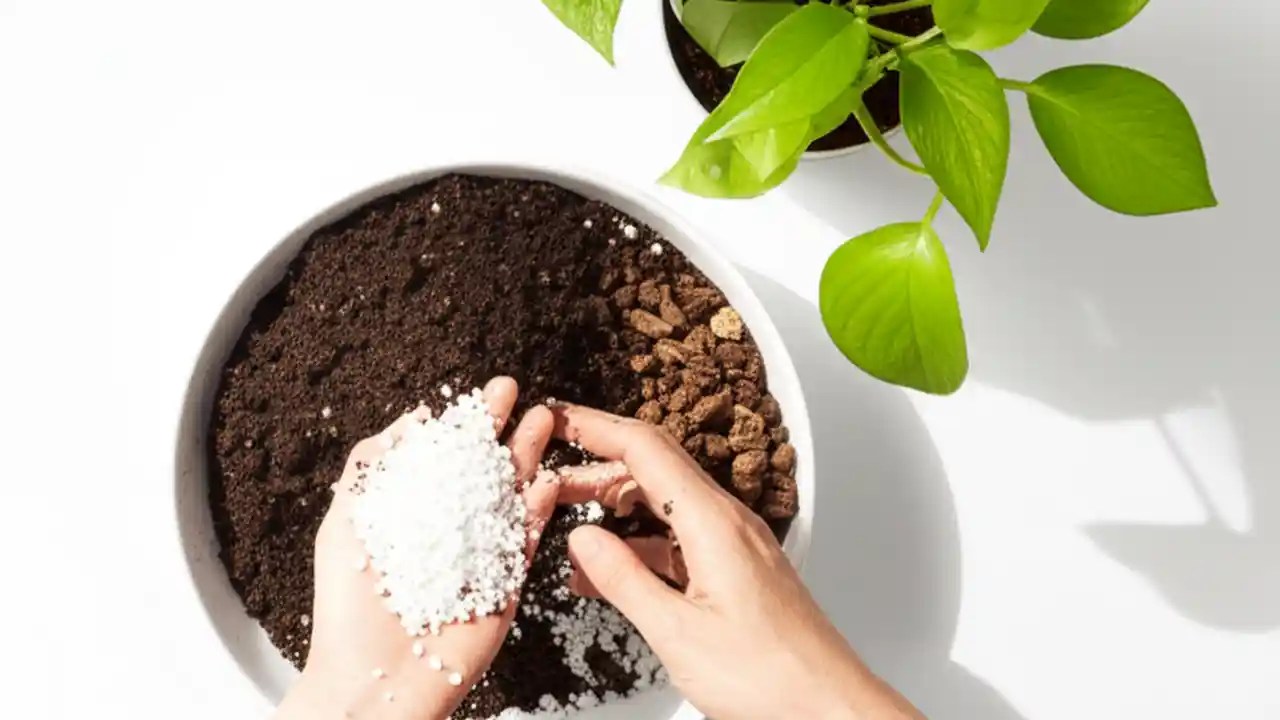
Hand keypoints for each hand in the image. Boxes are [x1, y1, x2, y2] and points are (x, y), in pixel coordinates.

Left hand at [276, 377, 557, 719]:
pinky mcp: (506, 585)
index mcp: (415, 510)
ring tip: (543, 418)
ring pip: (512, 497)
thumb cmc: (349, 607)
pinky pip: (527, 542)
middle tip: (516, 391)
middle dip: (502, 428)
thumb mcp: (347, 522)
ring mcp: (482, 555)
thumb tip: (414, 418)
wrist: (373, 681)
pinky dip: (539, 510)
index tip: (482, 392)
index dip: (465, 423)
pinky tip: (546, 478)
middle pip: (484, 469)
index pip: (447, 457)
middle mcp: (451, 528)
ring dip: (528, 457)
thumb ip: (373, 466)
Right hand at [550, 404, 923, 719]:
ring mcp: (734, 544)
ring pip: (664, 502)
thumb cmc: (773, 677)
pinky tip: (608, 566)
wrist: (829, 709)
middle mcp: (728, 522)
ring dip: (613, 505)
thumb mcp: (679, 633)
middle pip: (653, 466)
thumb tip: (582, 539)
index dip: (594, 426)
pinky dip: (638, 543)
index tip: (555, 417)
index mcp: (713, 523)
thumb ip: (624, 580)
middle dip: (595, 462)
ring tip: (566, 519)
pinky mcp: (736, 570)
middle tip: (547, 469)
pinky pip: (678, 538)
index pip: (645, 447)